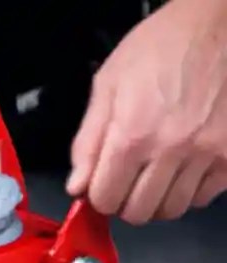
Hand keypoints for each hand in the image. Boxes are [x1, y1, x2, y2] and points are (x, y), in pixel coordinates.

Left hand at [66, 0, 226, 223]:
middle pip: (139, 211)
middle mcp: (171, 150)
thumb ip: (88, 141)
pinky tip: (181, 169)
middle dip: (125, 201)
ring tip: (153, 176)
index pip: (105, 198)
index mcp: (133, 134)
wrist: (219, 24)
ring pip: (172, 209)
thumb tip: (77, 185)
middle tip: (125, 181)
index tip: (100, 184)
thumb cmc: (161, 46)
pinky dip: (189, 191)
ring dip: (156, 200)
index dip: (97, 196)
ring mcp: (208, 154)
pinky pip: (205, 197)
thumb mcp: (108, 85)